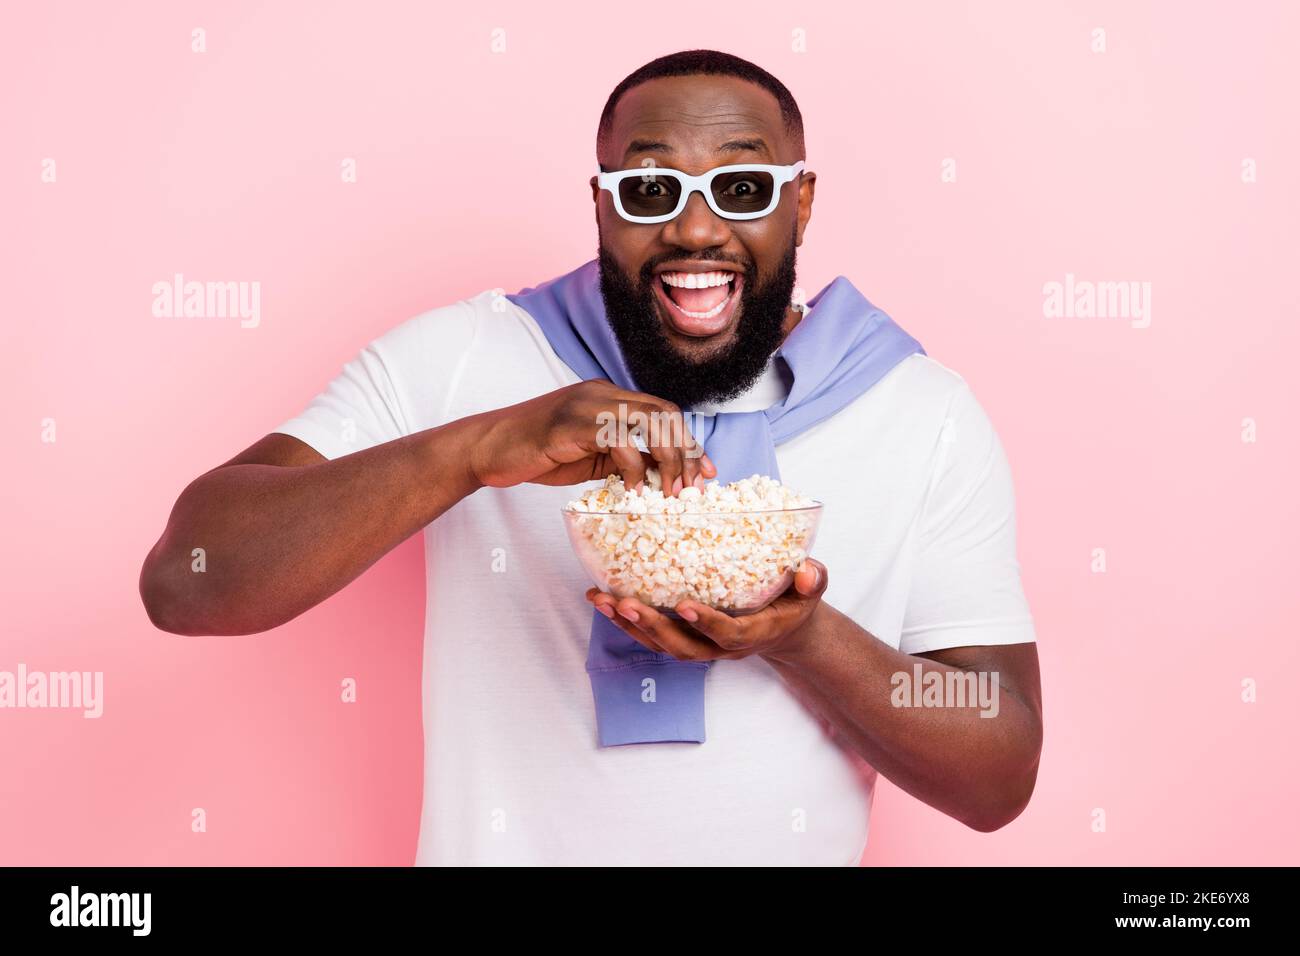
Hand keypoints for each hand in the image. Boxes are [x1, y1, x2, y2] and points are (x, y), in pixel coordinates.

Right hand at [467, 380, 714, 493]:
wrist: (487, 448)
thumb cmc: (536, 453)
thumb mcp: (591, 456)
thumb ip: (625, 458)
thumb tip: (662, 475)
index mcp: (609, 396)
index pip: (665, 412)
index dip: (690, 443)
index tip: (705, 474)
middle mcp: (603, 392)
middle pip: (666, 413)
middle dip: (686, 453)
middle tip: (689, 490)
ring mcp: (588, 404)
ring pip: (650, 421)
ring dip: (668, 460)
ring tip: (668, 494)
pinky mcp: (572, 423)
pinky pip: (619, 439)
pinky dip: (634, 467)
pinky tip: (633, 491)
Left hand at [585, 558, 828, 661]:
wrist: (785, 628)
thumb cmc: (796, 602)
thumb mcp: (812, 590)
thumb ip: (814, 580)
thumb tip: (808, 571)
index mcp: (754, 634)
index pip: (728, 635)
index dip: (707, 623)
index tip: (685, 604)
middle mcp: (722, 647)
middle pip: (684, 647)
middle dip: (653, 627)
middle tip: (624, 604)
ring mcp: (702, 646)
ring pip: (661, 645)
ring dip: (629, 625)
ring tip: (600, 600)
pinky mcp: (686, 638)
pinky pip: (652, 636)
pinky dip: (625, 621)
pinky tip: (602, 600)